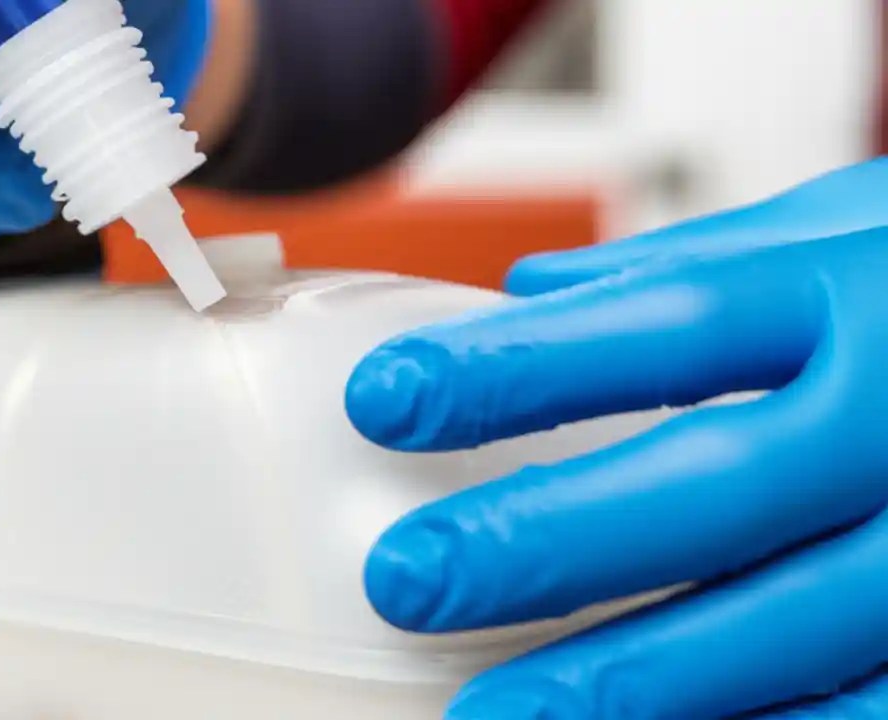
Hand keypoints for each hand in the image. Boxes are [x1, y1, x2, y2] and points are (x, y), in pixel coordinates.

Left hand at [346, 159, 887, 718]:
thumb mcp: (855, 232)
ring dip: (632, 690)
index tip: (388, 396)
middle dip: (548, 547)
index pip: (662, 324)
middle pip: (709, 492)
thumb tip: (534, 285)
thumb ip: (700, 264)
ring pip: (786, 636)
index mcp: (860, 296)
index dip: (518, 367)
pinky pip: (866, 713)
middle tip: (412, 580)